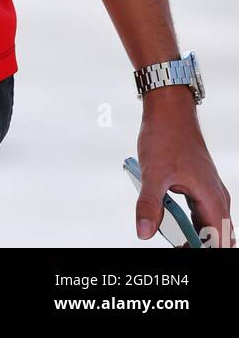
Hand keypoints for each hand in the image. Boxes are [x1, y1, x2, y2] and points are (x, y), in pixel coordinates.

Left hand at [136, 86, 233, 246]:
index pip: (219, 242)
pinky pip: (201, 213)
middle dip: (201, 247)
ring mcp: (209, 191)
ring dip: (196, 238)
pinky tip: (174, 228)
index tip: (183, 251)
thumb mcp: (153, 172)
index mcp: (211, 199)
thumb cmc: (165, 136)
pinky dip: (191, 225)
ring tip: (176, 243)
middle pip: (218, 237)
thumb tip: (143, 232)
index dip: (205, 252)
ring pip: (210, 226)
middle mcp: (216, 197)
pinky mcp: (200, 186)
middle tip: (178, 247)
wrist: (169, 109)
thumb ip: (149, 204)